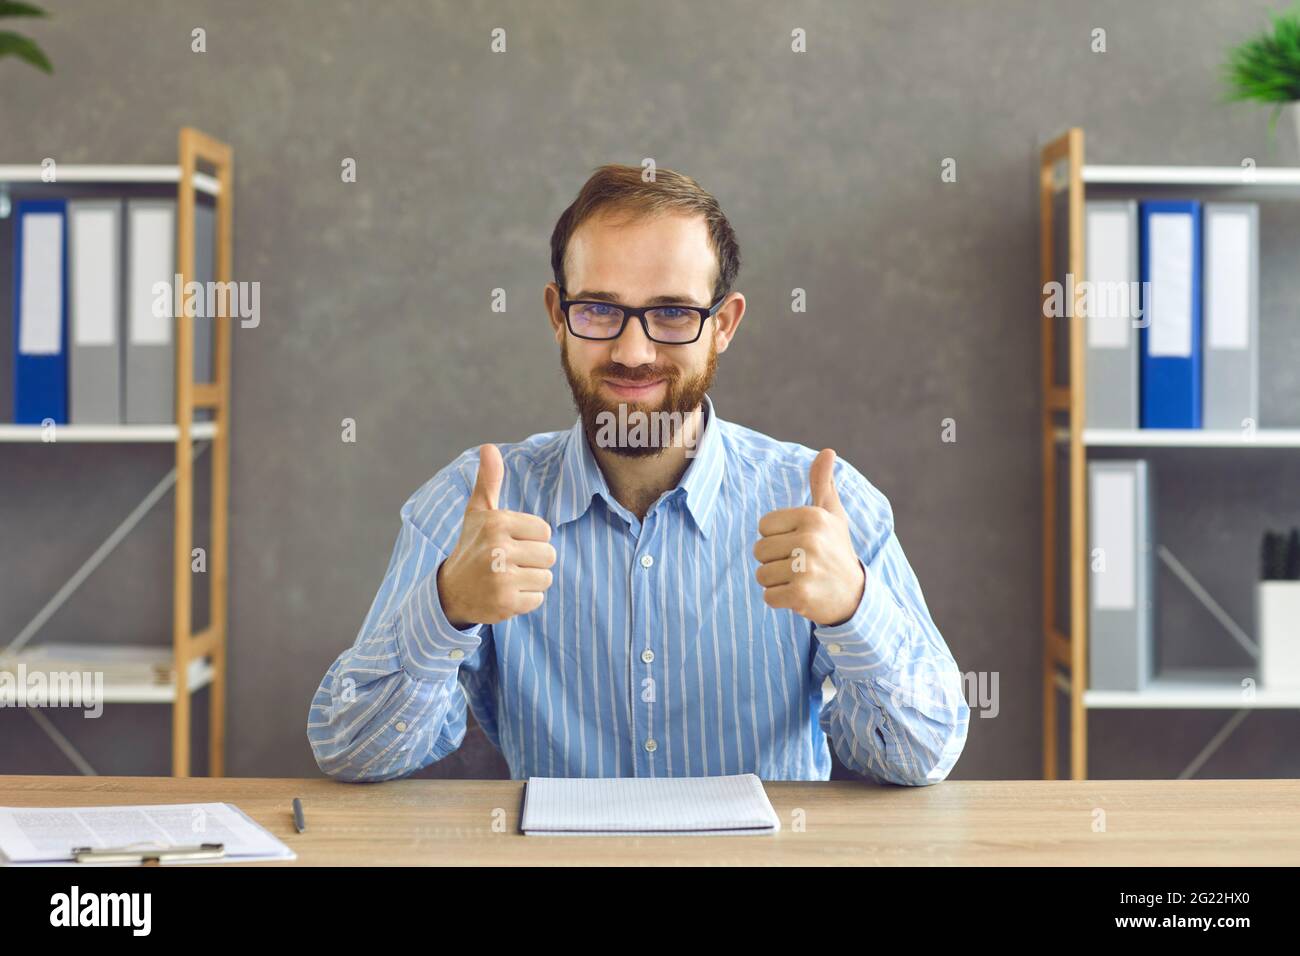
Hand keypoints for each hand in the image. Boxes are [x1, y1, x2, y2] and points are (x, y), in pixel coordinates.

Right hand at [436, 444, 556, 627]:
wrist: (450, 592)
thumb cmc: (472, 546)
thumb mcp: (478, 513)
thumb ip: (489, 481)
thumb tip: (489, 447)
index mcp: (497, 523)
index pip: (545, 531)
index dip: (531, 538)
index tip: (509, 543)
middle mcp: (497, 549)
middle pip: (549, 555)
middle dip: (533, 561)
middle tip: (508, 563)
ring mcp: (501, 578)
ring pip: (546, 578)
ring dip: (530, 581)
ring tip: (507, 578)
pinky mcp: (505, 603)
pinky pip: (537, 599)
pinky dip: (525, 600)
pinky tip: (505, 595)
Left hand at [753, 448, 865, 626]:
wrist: (855, 596)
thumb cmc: (836, 550)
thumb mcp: (832, 515)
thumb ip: (823, 483)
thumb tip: (828, 451)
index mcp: (812, 516)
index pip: (763, 525)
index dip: (777, 537)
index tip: (799, 544)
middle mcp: (810, 539)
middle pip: (759, 550)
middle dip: (774, 561)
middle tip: (801, 565)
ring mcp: (806, 567)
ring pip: (761, 574)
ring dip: (777, 582)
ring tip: (801, 579)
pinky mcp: (801, 594)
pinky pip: (768, 597)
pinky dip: (780, 600)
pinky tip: (801, 595)